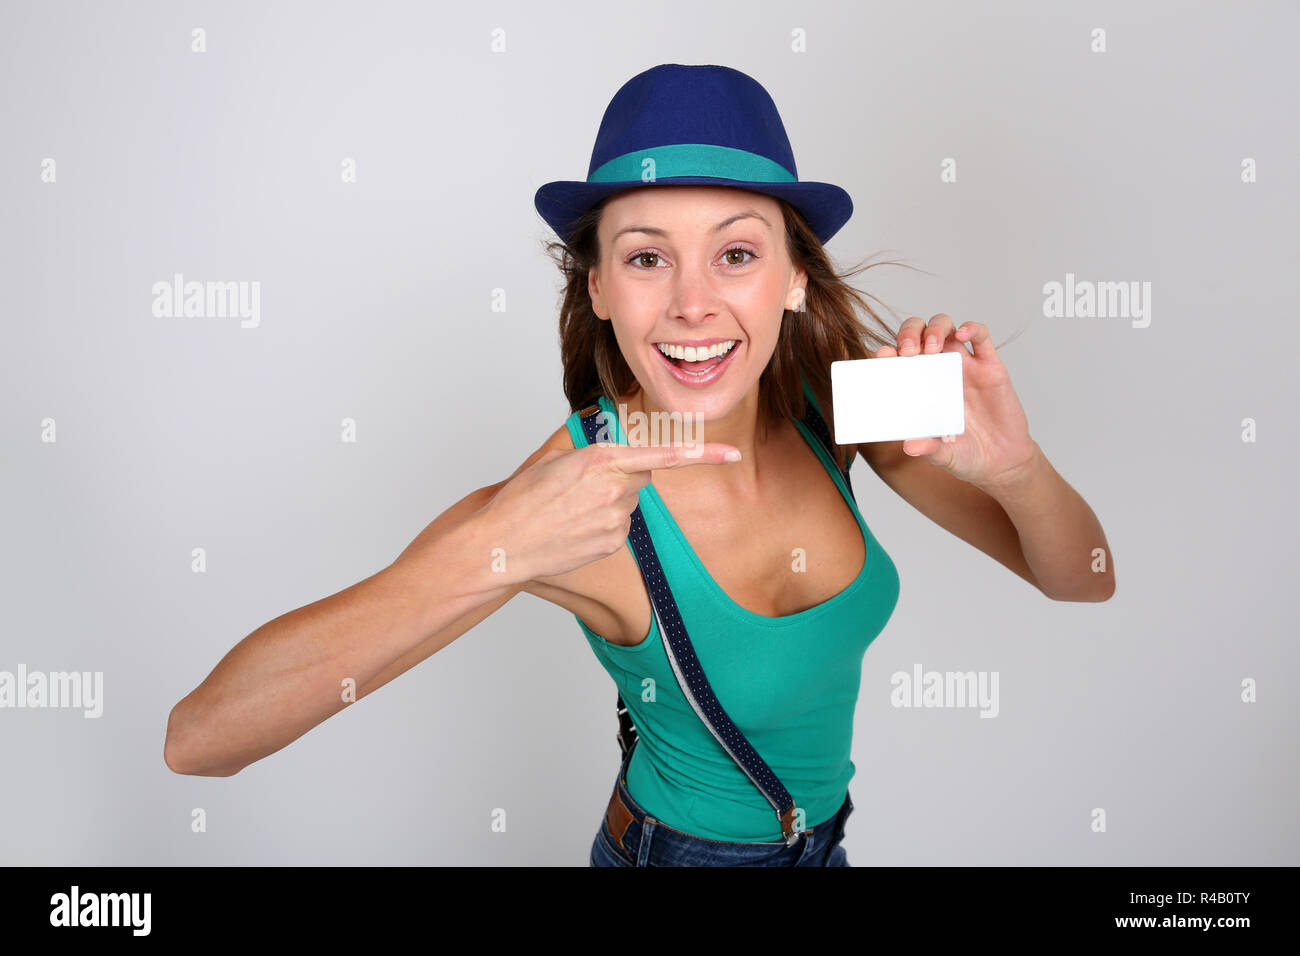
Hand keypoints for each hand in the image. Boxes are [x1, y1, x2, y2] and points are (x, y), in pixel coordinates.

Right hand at [477, 438, 741, 583]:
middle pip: (641, 476)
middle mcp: (615, 489)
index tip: (730, 455)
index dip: (701, 454)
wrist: (503, 541)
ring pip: (629, 502)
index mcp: (601, 459)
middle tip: (581, 485)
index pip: (663, 454)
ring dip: (609, 501)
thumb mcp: (553, 457)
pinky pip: (620, 526)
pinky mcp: (612, 542)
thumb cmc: (520, 497)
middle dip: (621, 476)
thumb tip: (612, 445)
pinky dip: (603, 524)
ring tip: (571, 509)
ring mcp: (616, 519)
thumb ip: (591, 447)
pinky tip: (575, 528)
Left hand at [874, 314, 1036, 490]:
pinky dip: (972, 328)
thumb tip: (910, 446)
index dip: (888, 352)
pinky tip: (964, 333)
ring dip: (935, 329)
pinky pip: (981, 337)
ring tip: (932, 347)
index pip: (897, 359)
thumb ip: (929, 448)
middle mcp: (938, 370)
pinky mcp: (990, 366)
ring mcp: (964, 366)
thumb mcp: (944, 455)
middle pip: (918, 334)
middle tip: (908, 351)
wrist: (1002, 462)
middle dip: (909, 334)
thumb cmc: (965, 454)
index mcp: (919, 387)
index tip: (883, 356)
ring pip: (946, 328)